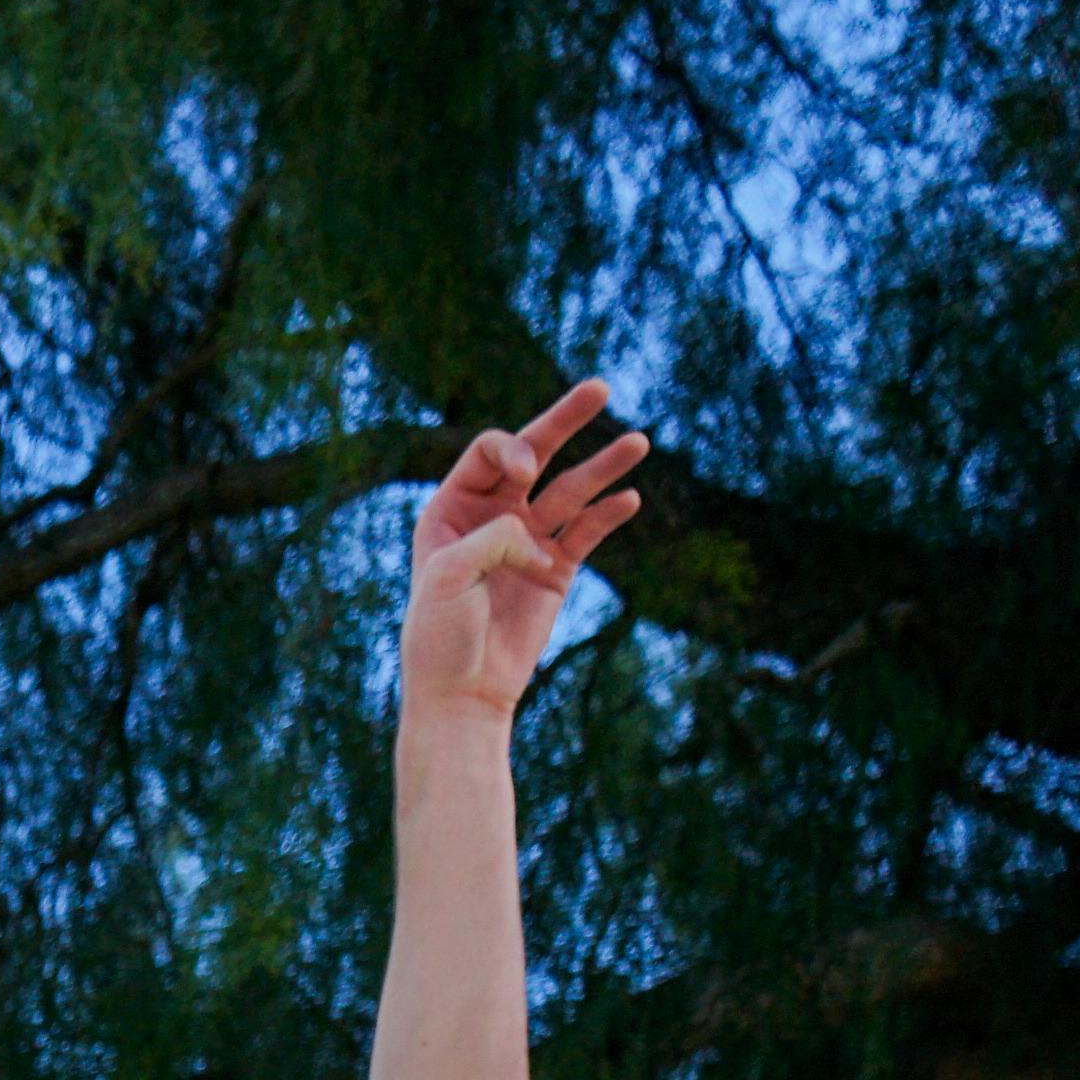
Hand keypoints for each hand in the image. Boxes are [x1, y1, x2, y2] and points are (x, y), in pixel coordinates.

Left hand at [398, 381, 647, 727]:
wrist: (463, 692)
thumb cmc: (441, 636)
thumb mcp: (448, 577)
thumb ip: (492, 539)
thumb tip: (538, 537)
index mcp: (451, 510)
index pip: (491, 453)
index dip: (514, 450)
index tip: (526, 474)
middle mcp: (489, 517)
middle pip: (535, 454)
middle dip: (564, 421)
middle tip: (599, 387)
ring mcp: (526, 541)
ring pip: (570, 490)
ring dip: (604, 466)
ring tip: (639, 441)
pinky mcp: (555, 570)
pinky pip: (587, 532)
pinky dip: (608, 515)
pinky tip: (630, 498)